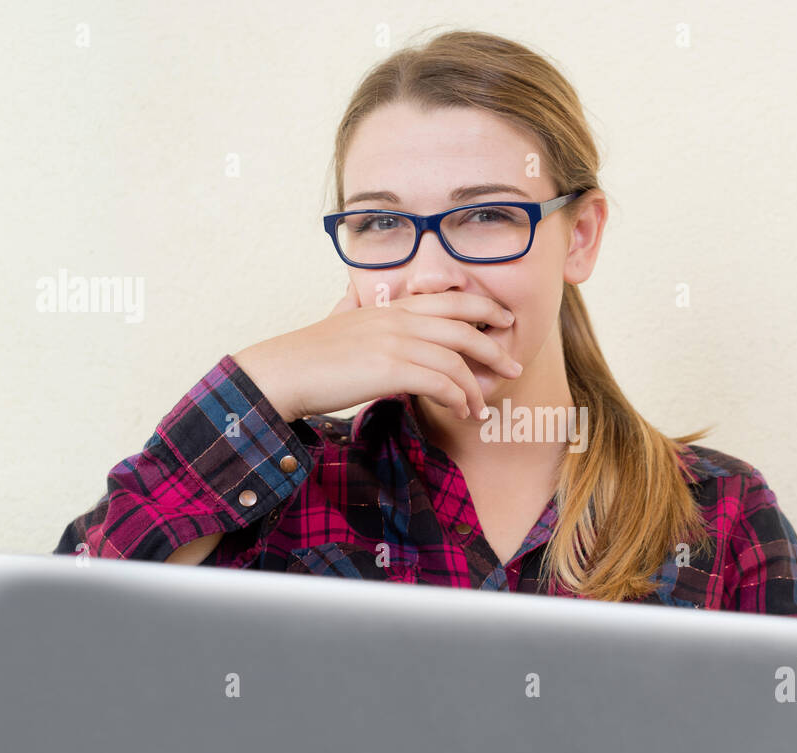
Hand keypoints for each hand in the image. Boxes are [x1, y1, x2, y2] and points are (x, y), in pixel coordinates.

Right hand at [232, 284, 522, 423]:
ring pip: (456, 361)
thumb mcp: (337, 320)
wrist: (281, 371)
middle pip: (464, 327)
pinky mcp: (391, 369)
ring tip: (481, 408)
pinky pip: (442, 384)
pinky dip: (459, 399)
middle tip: (514, 367)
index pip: (450, 299)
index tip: (504, 321)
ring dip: (476, 388)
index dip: (483, 307)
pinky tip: (461, 412)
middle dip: (495, 348)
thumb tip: (346, 297)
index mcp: (391, 306)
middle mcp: (398, 319)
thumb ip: (351, 308)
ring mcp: (396, 342)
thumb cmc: (307, 354)